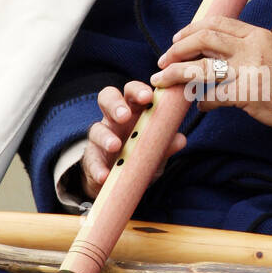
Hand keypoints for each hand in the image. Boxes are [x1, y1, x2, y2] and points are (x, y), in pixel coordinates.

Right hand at [79, 81, 185, 198]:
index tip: (148, 97)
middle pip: (107, 98)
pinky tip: (104, 175)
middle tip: (125, 115)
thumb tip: (180, 139)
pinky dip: (97, 168)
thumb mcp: (156, 151)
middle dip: (116, 104)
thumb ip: (166, 145)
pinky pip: (91, 160)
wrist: (121, 182)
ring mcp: (100, 138)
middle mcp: (114, 119)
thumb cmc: (141, 156)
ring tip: (115, 145)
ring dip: (106, 137)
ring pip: (96, 129)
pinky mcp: (91, 159)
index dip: (138, 90)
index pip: (132, 92)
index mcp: (133, 111)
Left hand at [150, 15, 271, 135]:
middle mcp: (251, 48)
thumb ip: (249, 50)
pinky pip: (213, 98)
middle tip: (164, 59)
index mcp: (257, 35)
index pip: (217, 23)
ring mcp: (249, 71)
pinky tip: (199, 106)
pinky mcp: (248, 95)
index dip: (192, 29)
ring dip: (176, 73)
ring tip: (163, 79)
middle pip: (203, 38)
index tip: (178, 39)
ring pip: (201, 68)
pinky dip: (202, 102)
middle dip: (178, 49)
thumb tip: (221, 56)